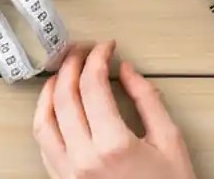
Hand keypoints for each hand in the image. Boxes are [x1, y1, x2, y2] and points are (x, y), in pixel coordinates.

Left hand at [32, 42, 196, 178]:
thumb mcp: (170, 142)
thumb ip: (147, 100)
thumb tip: (126, 70)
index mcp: (113, 145)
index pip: (92, 85)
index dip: (98, 57)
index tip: (106, 48)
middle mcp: (84, 158)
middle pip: (65, 96)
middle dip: (71, 65)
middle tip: (82, 51)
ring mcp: (68, 173)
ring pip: (44, 119)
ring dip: (50, 89)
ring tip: (61, 72)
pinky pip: (43, 144)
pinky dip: (44, 118)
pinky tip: (54, 106)